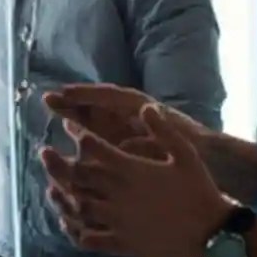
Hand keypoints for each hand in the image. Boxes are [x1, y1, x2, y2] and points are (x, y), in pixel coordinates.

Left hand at [40, 105, 231, 256]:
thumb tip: (147, 107)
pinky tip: (67, 222)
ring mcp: (117, 221)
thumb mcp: (185, 154)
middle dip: (56, 163)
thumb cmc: (199, 189)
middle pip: (76, 176)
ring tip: (50, 186)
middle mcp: (118, 194)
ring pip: (76, 206)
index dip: (78, 136)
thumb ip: (163, 130)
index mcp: (132, 170)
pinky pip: (88, 237)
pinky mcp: (120, 243)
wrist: (211, 232)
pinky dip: (73, 229)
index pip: (94, 148)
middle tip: (44, 154)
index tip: (70, 129)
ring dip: (60, 195)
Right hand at [44, 84, 211, 150]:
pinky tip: (68, 138)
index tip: (64, 94)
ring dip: (75, 114)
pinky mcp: (123, 144)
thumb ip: (152, 138)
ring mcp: (124, 128)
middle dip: (74, 100)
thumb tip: (131, 135)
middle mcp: (130, 115)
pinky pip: (99, 136)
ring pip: (94, 119)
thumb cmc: (193, 149)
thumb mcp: (175, 142)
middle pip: (97, 104)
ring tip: (52, 111)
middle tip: (47, 98)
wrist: (209, 162)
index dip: (86, 95)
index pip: (110, 96)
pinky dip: (83, 133)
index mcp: (142, 109)